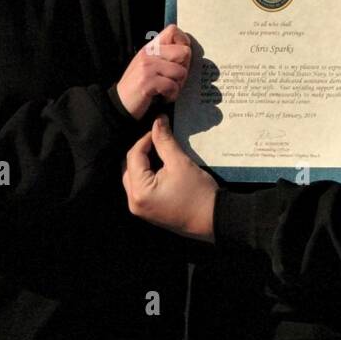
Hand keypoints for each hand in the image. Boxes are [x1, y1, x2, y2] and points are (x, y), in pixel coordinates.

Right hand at [116, 24, 190, 119]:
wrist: (120, 103)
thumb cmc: (139, 85)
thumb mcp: (150, 65)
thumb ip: (165, 56)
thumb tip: (187, 52)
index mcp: (150, 47)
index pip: (173, 31)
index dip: (183, 42)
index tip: (181, 58)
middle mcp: (149, 53)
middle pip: (184, 52)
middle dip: (184, 69)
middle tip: (174, 79)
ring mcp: (147, 67)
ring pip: (181, 72)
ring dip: (178, 85)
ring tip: (167, 90)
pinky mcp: (148, 82)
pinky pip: (173, 86)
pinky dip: (171, 95)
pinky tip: (163, 97)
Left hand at [123, 116, 215, 242]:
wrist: (212, 219)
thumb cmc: (198, 192)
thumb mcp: (180, 163)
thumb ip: (165, 141)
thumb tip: (157, 120)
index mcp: (139, 191)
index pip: (133, 156)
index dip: (145, 139)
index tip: (158, 128)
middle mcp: (134, 202)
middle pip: (129, 167)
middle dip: (141, 151)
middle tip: (157, 139)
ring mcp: (139, 209)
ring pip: (132, 177)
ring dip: (142, 163)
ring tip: (158, 150)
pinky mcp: (147, 211)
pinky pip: (139, 187)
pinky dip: (145, 174)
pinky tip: (158, 165)